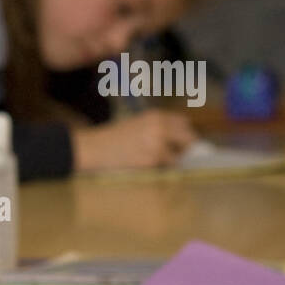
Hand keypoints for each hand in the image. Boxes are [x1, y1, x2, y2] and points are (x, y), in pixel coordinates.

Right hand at [71, 109, 197, 171]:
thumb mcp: (137, 123)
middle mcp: (160, 127)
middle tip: (175, 155)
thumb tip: (178, 139)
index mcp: (156, 116)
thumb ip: (158, 127)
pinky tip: (145, 165)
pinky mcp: (152, 160)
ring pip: (178, 156)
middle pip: (189, 138)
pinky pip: (165, 167)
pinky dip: (159, 168)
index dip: (182, 133)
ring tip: (153, 161)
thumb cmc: (113, 137)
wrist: (95, 148)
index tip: (178, 141)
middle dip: (184, 148)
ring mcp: (158, 144)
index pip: (184, 123)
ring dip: (170, 161)